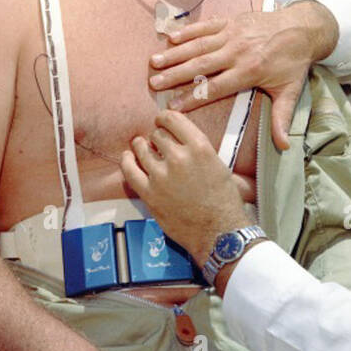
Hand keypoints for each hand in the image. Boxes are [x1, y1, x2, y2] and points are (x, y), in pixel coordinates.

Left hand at [121, 109, 249, 263]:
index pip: (172, 119)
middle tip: (158, 143)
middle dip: (157, 137)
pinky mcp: (150, 194)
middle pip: (157, 134)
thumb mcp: (218, 164)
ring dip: (141, 146)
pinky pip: (130, 171)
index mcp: (199, 147)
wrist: (218, 232)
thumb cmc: (223, 201)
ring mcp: (161, 176)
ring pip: (142, 149)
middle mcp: (179, 157)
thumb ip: (198, 149)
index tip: (162, 121)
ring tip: (140, 146)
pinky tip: (127, 157)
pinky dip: (127, 161)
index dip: (164, 118)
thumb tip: (182, 138)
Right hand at [147, 2, 338, 149]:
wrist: (302, 28)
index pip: (214, 88)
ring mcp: (232, 35)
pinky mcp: (230, 21)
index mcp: (248, 71)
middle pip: (200, 66)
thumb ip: (282, 118)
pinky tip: (171, 38)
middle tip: (154, 83)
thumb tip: (284, 146)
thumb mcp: (290, 91)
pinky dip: (188, 31)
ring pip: (198, 45)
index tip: (172, 108)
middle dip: (175, 75)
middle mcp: (236, 52)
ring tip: (154, 61)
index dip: (192, 98)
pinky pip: (206, 26)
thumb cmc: (293, 62)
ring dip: (175, 53)